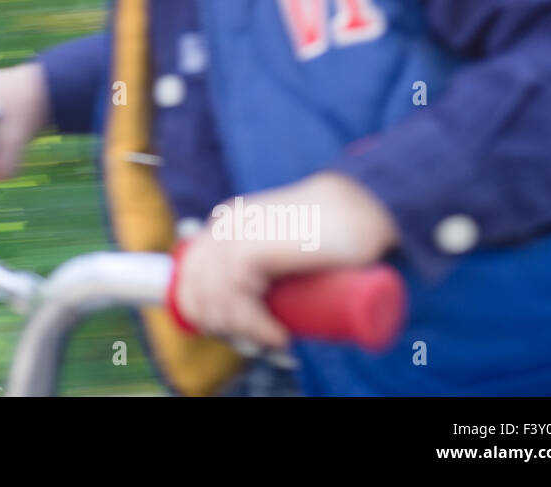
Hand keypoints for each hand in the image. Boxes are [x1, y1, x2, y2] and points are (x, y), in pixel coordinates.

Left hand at [171, 171, 400, 350]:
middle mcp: (222, 227)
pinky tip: (278, 335)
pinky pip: (234, 295)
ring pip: (215, 298)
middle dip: (222, 326)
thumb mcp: (283, 249)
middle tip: (259, 342)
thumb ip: (264, 266)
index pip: (189, 278)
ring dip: (242, 331)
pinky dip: (254, 325)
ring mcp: (233, 234)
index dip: (203, 313)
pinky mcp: (250, 246)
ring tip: (276, 340)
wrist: (361, 208)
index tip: (234, 333)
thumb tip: (249, 312)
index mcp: (222, 228)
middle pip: (196, 291)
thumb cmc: (329, 237)